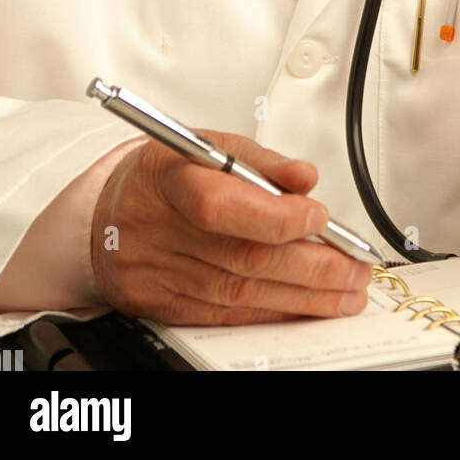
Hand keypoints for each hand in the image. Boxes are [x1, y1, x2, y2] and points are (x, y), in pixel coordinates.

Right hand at [90, 131, 371, 325]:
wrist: (105, 213)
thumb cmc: (163, 175)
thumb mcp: (208, 145)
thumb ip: (261, 162)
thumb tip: (305, 179)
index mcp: (168, 177)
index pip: (220, 205)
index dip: (276, 217)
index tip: (320, 218)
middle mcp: (156, 229)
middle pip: (241, 256)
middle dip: (311, 266)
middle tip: (354, 266)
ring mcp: (155, 272)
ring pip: (239, 293)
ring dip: (302, 296)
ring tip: (345, 291)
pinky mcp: (159, 304)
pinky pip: (224, 314)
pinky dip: (270, 310)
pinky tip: (303, 306)